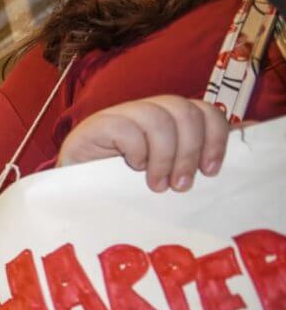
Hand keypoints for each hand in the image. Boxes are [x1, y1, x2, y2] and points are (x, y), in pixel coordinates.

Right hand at [57, 95, 229, 192]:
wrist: (68, 199)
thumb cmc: (118, 191)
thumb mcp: (161, 176)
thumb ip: (190, 162)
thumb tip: (239, 149)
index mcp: (166, 122)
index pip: (204, 110)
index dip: (215, 137)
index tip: (211, 171)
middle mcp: (145, 112)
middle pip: (183, 109)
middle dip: (189, 150)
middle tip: (180, 184)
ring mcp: (119, 116)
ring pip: (158, 116)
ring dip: (164, 155)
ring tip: (156, 183)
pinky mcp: (95, 126)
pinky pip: (126, 127)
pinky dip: (136, 150)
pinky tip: (130, 168)